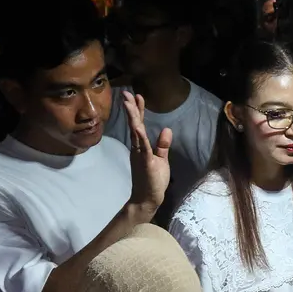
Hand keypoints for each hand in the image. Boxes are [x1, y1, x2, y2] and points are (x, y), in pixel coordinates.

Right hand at [124, 91, 171, 219]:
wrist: (148, 199)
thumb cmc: (154, 180)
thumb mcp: (161, 160)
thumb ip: (162, 145)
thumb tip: (166, 129)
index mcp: (141, 146)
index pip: (139, 125)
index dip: (138, 110)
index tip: (137, 96)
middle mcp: (138, 148)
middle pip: (134, 124)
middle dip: (131, 108)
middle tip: (126, 93)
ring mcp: (140, 154)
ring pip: (136, 132)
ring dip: (133, 117)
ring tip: (129, 102)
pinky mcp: (144, 162)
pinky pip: (142, 147)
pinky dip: (140, 136)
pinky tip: (138, 126)